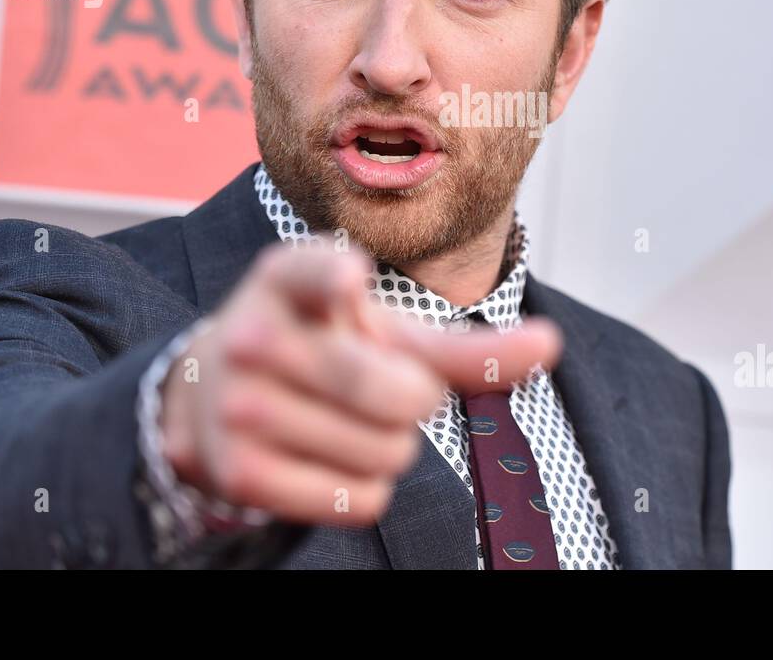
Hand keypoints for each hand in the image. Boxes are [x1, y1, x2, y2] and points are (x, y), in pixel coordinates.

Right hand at [159, 242, 560, 525]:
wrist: (219, 396)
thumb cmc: (327, 348)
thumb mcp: (385, 333)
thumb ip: (465, 345)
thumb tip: (553, 343)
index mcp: (287, 277)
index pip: (311, 272)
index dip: (335, 278)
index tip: (353, 277)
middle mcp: (253, 335)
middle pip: (396, 394)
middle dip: (414, 400)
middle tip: (382, 388)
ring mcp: (238, 405)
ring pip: (384, 452)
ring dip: (390, 448)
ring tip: (346, 420)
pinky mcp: (238, 471)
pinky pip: (357, 499)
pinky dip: (365, 488)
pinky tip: (330, 457)